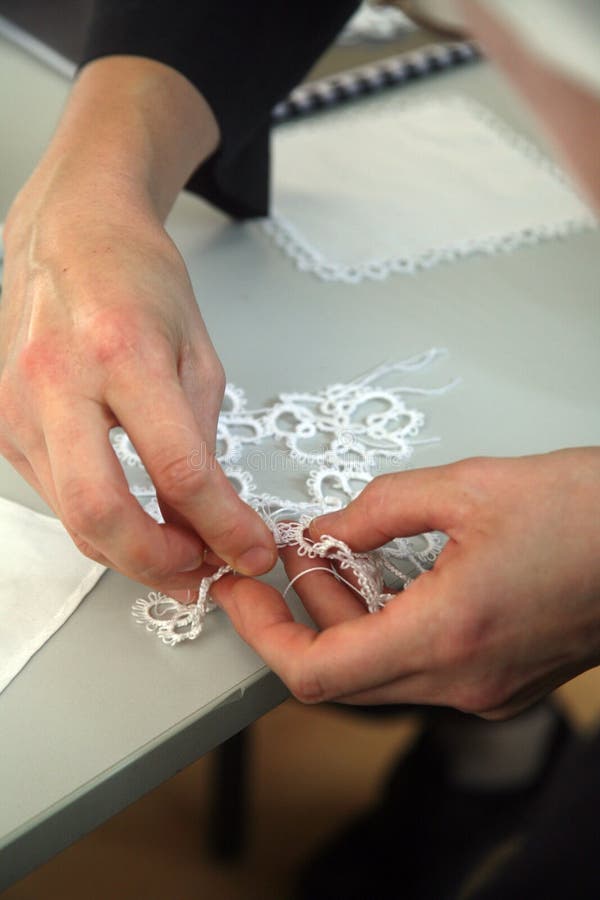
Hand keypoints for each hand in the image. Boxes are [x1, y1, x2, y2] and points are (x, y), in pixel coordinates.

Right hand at [0, 57, 275, 593]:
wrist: (69, 236)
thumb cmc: (139, 282)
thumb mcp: (197, 353)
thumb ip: (201, 440)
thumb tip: (207, 520)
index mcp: (123, 353)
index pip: (178, 468)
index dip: (223, 526)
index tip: (251, 551)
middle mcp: (56, 381)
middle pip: (100, 511)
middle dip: (158, 564)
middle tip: (201, 575)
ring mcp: (16, 406)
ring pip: (72, 517)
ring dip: (130, 552)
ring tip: (179, 554)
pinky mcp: (1, 424)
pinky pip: (55, 496)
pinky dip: (100, 522)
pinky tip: (135, 520)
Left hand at [213, 448, 599, 717]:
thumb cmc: (586, 513)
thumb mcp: (465, 486)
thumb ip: (378, 510)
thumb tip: (326, 532)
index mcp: (449, 635)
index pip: (317, 673)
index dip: (263, 635)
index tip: (241, 596)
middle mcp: (464, 681)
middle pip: (341, 673)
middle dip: (305, 611)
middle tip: (298, 552)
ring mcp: (484, 690)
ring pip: (378, 671)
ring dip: (346, 617)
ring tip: (344, 553)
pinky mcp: (499, 682)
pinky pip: (416, 667)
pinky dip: (386, 626)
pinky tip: (391, 576)